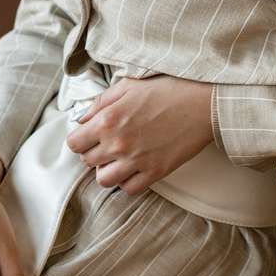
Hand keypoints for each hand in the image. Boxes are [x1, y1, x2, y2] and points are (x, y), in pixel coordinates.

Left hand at [64, 74, 214, 194]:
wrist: (202, 103)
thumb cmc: (166, 90)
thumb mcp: (128, 85)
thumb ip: (100, 103)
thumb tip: (82, 119)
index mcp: (108, 120)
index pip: (74, 143)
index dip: (80, 139)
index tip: (89, 137)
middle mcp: (118, 143)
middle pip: (87, 162)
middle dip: (93, 153)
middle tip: (107, 144)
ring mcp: (136, 160)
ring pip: (104, 180)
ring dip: (108, 171)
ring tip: (118, 159)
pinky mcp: (155, 172)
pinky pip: (129, 189)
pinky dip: (128, 181)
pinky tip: (134, 168)